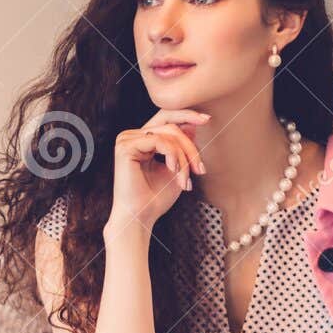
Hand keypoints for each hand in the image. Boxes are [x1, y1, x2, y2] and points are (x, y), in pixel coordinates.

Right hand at [106, 109, 208, 235]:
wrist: (140, 218)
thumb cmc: (155, 198)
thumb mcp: (176, 168)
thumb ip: (182, 147)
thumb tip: (193, 124)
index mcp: (141, 139)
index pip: (166, 119)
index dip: (186, 115)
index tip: (207, 119)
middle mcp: (131, 136)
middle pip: (170, 124)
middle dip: (190, 145)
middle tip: (200, 168)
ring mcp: (127, 140)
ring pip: (168, 134)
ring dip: (184, 157)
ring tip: (185, 179)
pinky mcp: (126, 147)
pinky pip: (160, 141)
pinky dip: (173, 156)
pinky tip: (173, 171)